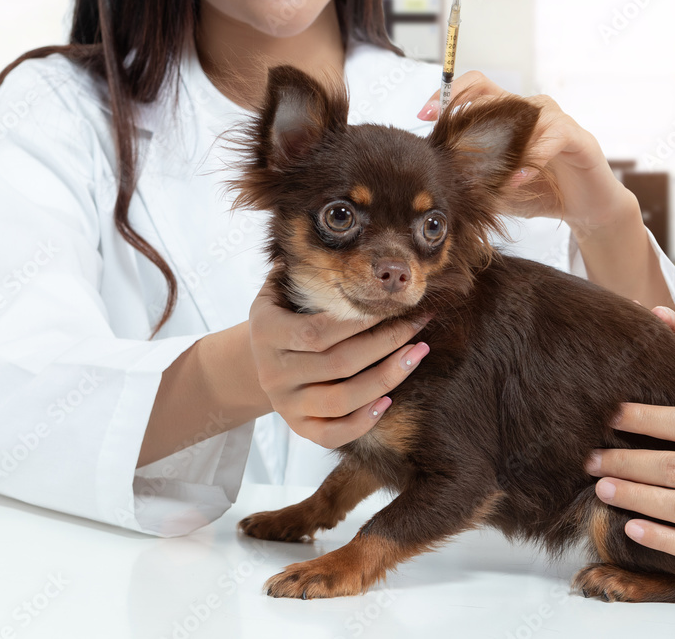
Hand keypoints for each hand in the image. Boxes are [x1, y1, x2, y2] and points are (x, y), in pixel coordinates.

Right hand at [248, 274, 428, 448]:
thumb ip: (299, 270)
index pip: (318, 330)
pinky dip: (363, 421)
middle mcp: (272, 372)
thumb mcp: (277, 290)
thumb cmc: (282, 316)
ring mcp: (285, 403)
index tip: (393, 304)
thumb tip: (332, 241)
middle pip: (338, 363)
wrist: (254, 362)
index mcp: (266, 332)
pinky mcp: (298, 428)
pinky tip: (390, 400)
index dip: (359, 320)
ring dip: (386, 378)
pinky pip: (332, 434)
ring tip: (417, 354)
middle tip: (420, 323)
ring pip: (341, 400)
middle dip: (386, 342)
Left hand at [417, 71, 626, 231]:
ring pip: (523, 115)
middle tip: (447, 141)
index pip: (475, 89)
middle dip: (466, 117)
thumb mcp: (496, 188)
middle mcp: (531, 111)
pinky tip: (520, 178)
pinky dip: (533, 157)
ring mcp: (555, 121)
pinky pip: (553, 136)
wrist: (584, 210)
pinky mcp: (577, 137)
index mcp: (509, 117)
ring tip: (489, 170)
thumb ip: (473, 176)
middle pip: (494, 96)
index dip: (449, 94)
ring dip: (502, 143)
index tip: (425, 114)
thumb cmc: (539, 193)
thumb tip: (438, 173)